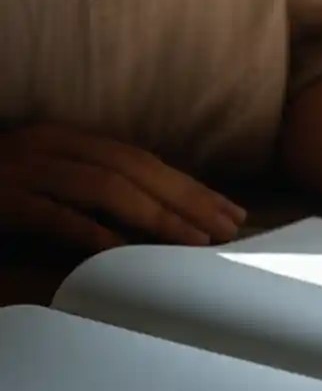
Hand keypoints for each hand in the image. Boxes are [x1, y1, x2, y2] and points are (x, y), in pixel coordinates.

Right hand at [0, 124, 246, 253]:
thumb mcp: (49, 186)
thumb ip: (94, 196)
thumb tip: (154, 220)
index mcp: (66, 140)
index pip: (142, 162)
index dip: (189, 187)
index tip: (229, 212)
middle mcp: (49, 145)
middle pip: (133, 169)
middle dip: (186, 199)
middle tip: (227, 228)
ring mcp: (22, 168)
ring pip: (102, 187)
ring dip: (154, 214)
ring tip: (193, 240)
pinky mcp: (1, 196)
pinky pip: (52, 213)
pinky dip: (90, 230)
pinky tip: (123, 251)